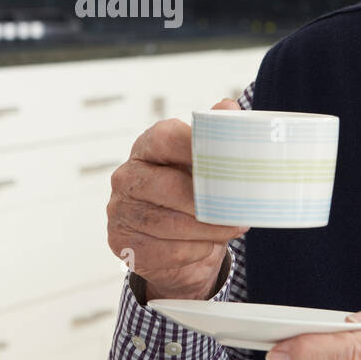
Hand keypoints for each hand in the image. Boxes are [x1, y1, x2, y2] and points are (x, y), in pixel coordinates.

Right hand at [107, 98, 248, 300]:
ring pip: (171, 224)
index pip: (166, 139)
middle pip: (169, 187)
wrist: (172, 245)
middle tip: (240, 211)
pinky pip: (168, 251)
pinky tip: (205, 246)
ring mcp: (120, 211)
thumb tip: (228, 108)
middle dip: (208, 203)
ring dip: (209, 231)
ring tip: (232, 229)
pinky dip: (195, 252)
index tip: (226, 161)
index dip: (196, 148)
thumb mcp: (202, 164)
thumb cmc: (190, 195)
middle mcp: (126, 176)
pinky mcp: (123, 244)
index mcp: (146, 147)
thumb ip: (215, 134)